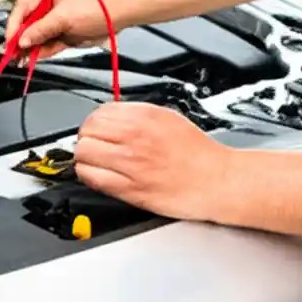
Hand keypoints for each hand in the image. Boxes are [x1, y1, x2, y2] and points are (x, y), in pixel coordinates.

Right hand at [5, 0, 120, 60]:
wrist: (120, 17)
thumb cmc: (96, 8)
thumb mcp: (64, 18)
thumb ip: (41, 30)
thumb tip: (22, 41)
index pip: (23, 6)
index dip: (14, 25)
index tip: (10, 41)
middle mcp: (48, 0)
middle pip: (27, 21)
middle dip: (20, 38)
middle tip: (12, 53)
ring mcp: (55, 17)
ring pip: (36, 33)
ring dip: (29, 47)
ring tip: (20, 59)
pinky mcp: (62, 30)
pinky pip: (47, 41)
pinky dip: (41, 50)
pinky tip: (32, 58)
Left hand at [74, 102, 235, 221]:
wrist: (218, 181)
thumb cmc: (199, 154)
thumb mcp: (169, 119)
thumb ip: (138, 117)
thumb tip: (112, 117)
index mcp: (145, 117)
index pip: (98, 113)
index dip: (95, 123)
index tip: (98, 131)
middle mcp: (135, 137)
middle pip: (86, 132)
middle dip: (87, 139)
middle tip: (95, 147)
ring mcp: (131, 163)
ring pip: (83, 154)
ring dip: (85, 158)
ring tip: (95, 162)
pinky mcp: (130, 188)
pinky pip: (92, 177)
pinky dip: (88, 176)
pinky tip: (98, 175)